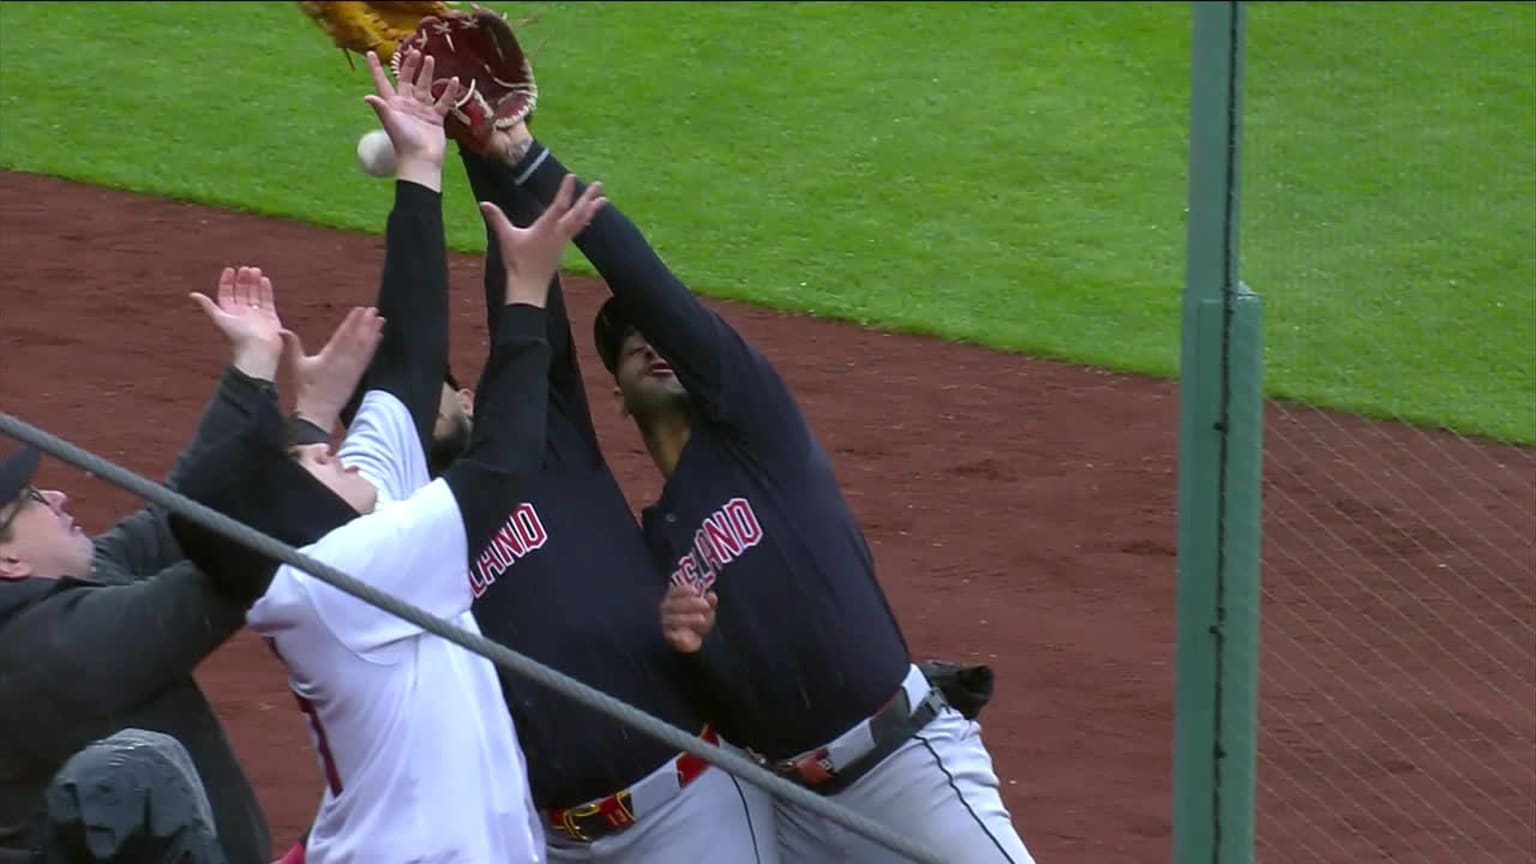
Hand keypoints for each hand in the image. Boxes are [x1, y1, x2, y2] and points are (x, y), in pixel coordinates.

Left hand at [191, 266, 282, 380]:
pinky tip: (264, 279)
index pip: (227, 293)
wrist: (258, 350)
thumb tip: (192, 294)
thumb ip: (208, 306)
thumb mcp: (220, 318)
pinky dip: (266, 290)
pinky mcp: (269, 316)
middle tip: (245, 268)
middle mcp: (243, 312)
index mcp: (230, 313)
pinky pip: (267, 300)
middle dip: (243, 279)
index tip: (230, 270)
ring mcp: (257, 314)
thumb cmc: (238, 337)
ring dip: (254, 282)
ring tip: (255, 270)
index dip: (227, 281)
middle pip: (242, 291)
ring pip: (254, 294)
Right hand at [281, 306, 385, 434]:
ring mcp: (352, 369)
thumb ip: (292, 346)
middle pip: (358, 338)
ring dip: (373, 332)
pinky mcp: (357, 377)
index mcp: (330, 356)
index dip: (353, 321)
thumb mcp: (297, 366)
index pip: (343, 334)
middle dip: (366, 323)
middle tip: (373, 310)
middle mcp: (344, 361)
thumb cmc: (306, 390)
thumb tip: (281, 330)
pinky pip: (367, 359)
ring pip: (365, 347)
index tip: (360, 309)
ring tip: (380, 320)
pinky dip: (373, 348)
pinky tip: (378, 339)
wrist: (317, 413)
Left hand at [363, 49, 460, 188]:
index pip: (382, 82)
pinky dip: (449, 92)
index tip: (371, 53)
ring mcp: (422, 110)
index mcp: (393, 104)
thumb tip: (367, 96)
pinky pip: (443, 102)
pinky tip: (455, 80)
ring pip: (424, 87)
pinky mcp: (436, 118)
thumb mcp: (391, 123)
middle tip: (414, 51)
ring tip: (430, 59)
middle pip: (407, 80)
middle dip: (409, 66)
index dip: (375, 69)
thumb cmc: (404, 142)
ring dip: (427, 73)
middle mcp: (406, 105)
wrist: (422, 160)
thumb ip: (381, 108)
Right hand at [480, 173, 606, 307]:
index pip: (559, 205)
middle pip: (577, 212)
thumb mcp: (506, 238)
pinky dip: (584, 221)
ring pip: (581, 222)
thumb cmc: (518, 262)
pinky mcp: (562, 248)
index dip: (565, 190)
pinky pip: (577, 230)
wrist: (529, 286)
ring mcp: (563, 241)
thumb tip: (483, 203)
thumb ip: (496, 219)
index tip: (571, 176)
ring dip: (591, 210)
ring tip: (603, 200)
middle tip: (599, 185)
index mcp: (546, 228)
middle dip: (588, 198)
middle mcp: (558, 233)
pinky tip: (587, 218)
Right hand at [661, 582, 717, 653]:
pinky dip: (681, 634)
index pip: (676, 591)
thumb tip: (712, 596)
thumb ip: (709, 602)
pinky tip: (691, 632)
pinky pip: (673, 635)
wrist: (693, 639)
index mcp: (674, 598)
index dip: (684, 590)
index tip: (696, 591)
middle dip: (691, 603)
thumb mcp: (706, 609)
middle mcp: (667, 609)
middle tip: (706, 604)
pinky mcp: (669, 636)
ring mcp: (666, 623)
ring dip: (689, 618)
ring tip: (702, 619)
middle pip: (675, 604)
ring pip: (674, 620)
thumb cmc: (697, 619)